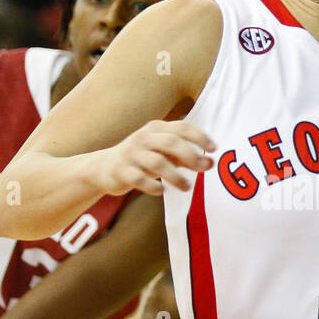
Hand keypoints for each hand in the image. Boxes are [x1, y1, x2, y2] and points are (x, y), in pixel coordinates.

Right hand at [94, 120, 215, 195]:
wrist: (104, 167)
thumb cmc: (142, 159)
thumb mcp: (164, 154)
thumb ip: (185, 157)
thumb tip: (210, 163)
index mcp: (155, 128)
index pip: (181, 127)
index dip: (199, 137)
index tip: (214, 149)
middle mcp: (143, 138)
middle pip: (170, 142)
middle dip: (190, 155)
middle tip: (203, 168)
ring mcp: (131, 154)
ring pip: (157, 162)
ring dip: (175, 176)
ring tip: (187, 187)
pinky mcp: (121, 171)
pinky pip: (139, 179)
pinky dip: (153, 186)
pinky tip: (162, 191)